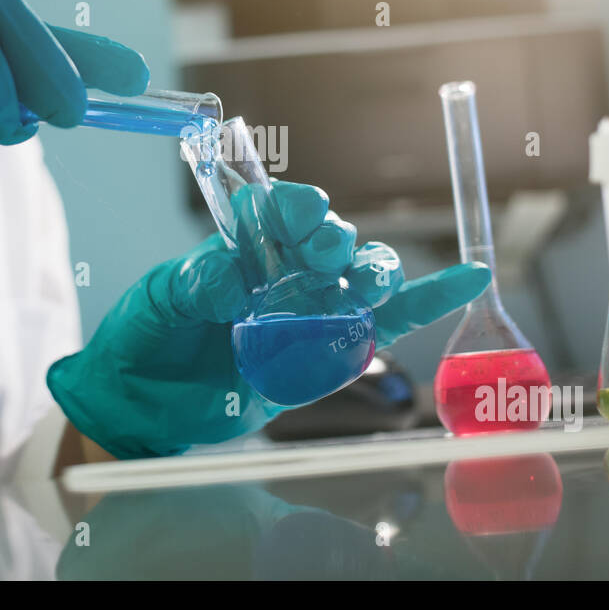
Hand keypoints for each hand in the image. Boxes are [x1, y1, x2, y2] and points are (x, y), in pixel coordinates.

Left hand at [47, 181, 490, 458]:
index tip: (297, 219)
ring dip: (375, 270)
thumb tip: (235, 278)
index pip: (279, 209)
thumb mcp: (157, 300)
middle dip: (334, 239)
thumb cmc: (145, 338)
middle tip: (321, 255)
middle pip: (330, 238)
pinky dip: (428, 300)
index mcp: (242, 244)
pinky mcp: (330, 351)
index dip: (295, 208)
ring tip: (368, 281)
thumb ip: (193, 282)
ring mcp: (313, 308)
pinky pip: (388, 323)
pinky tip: (467, 279)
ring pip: (363, 274)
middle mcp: (284, 269)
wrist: (141, 401)